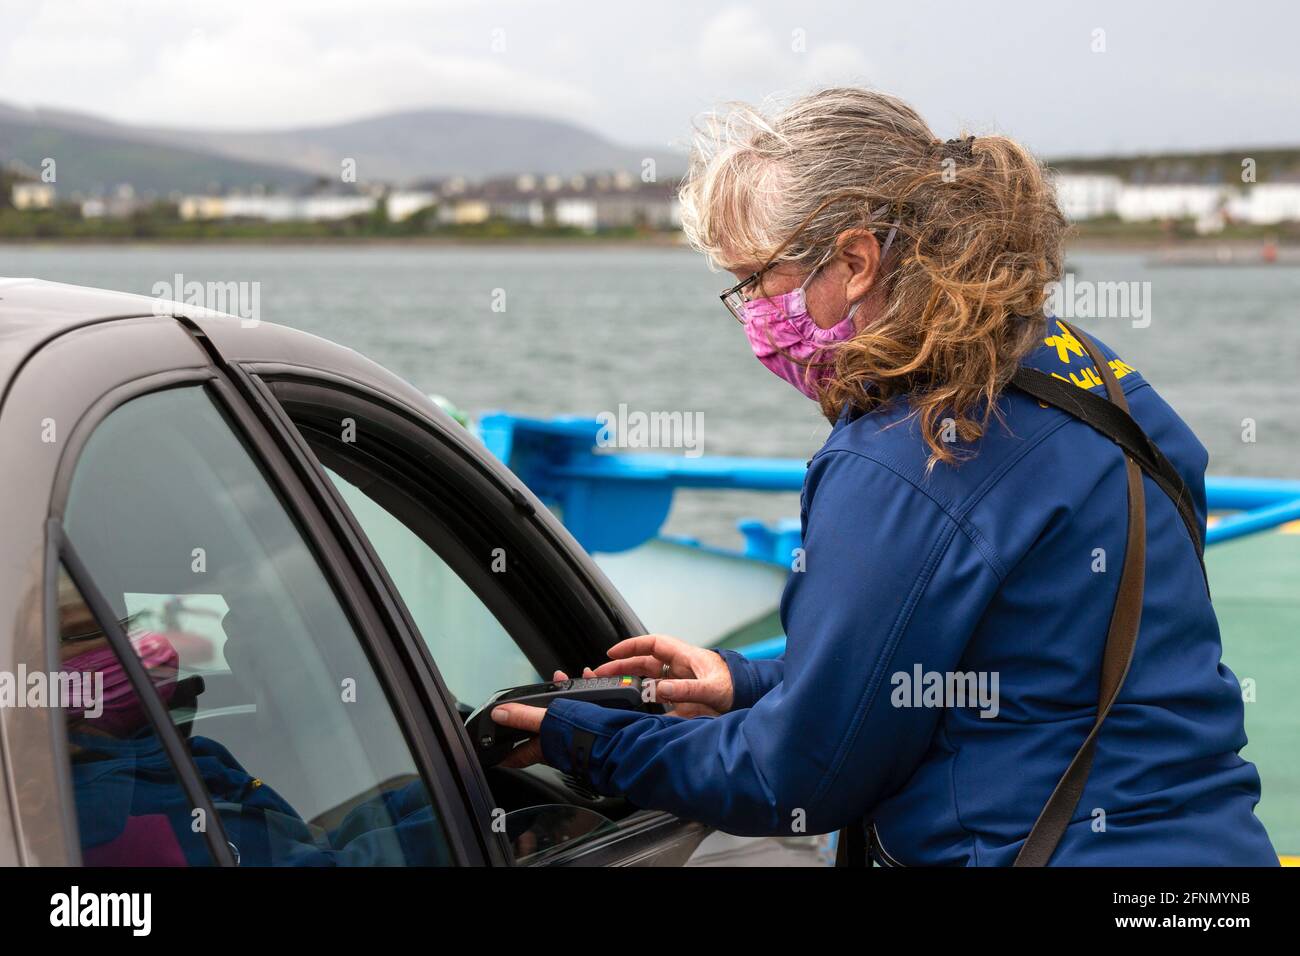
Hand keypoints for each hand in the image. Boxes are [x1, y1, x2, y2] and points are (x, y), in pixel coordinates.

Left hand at [493, 669, 592, 768]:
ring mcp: (575, 736)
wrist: (619, 740)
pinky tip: (588, 677)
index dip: (505, 755)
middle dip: (535, 711)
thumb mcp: (547, 721)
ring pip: (563, 714)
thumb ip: (523, 717)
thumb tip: (499, 714)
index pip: (518, 755)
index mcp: (543, 747)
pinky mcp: (593, 726)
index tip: (495, 756)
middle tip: (529, 702)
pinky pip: (584, 707)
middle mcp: (558, 744)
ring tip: (561, 677)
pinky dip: (584, 691)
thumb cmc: (584, 738)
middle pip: (540, 729)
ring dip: (561, 696)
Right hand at [595, 634, 733, 717]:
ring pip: (646, 682)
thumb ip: (687, 690)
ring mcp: (678, 684)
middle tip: (599, 674)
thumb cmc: (735, 685)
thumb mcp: (712, 688)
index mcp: (684, 656)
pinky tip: (632, 711)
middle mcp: (678, 668)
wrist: (751, 698)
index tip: (612, 653)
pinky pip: (658, 701)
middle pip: (643, 664)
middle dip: (621, 667)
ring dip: (629, 685)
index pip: (652, 644)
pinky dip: (644, 705)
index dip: (631, 647)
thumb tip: (660, 690)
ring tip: (609, 690)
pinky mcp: (681, 701)